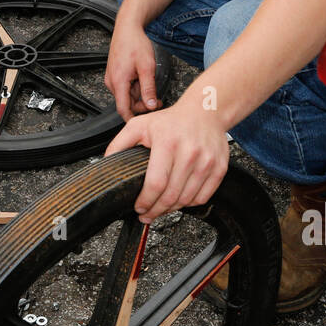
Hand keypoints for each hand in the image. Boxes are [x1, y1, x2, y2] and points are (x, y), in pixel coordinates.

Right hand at [104, 16, 158, 119]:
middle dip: (141, 103)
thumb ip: (148, 88)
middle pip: (126, 103)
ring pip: (126, 95)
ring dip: (138, 93)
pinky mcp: (114, 74)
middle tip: (156, 99)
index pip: (123, 109)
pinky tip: (141, 77)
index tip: (143, 123)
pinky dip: (134, 86)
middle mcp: (112, 82)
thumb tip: (150, 105)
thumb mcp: (147, 68)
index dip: (133, 118)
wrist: (127, 29)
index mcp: (118, 82)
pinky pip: (125, 87)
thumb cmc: (135, 44)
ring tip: (148, 82)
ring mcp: (112, 78)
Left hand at [105, 104, 229, 222]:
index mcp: (167, 143)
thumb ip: (119, 145)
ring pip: (187, 200)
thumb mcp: (139, 125)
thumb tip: (106, 165)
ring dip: (171, 209)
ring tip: (161, 208)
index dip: (146, 201)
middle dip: (156, 210)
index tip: (139, 208)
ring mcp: (207, 161)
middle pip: (171, 196)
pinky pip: (203, 197)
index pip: (156, 183)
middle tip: (147, 214)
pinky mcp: (219, 168)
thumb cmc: (171, 121)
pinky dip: (189, 204)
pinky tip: (179, 200)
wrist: (206, 111)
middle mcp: (189, 153)